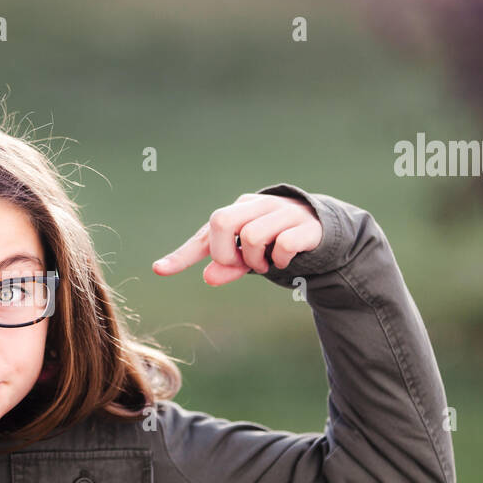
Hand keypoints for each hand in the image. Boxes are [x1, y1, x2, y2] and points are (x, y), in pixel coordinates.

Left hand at [152, 193, 322, 285]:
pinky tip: (285, 261)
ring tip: (265, 265)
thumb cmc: (276, 243)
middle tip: (240, 265)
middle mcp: (256, 205)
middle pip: (222, 221)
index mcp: (237, 211)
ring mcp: (282, 212)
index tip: (159, 270)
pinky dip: (281, 259)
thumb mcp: (248, 259)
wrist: (324, 232)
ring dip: (256, 260)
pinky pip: (284, 243)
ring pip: (252, 235)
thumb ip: (228, 267)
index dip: (181, 255)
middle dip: (226, 253)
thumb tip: (208, 277)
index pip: (205, 233)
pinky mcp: (306, 225)